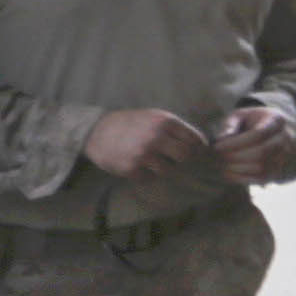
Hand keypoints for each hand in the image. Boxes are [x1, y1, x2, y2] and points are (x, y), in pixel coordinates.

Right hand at [79, 105, 218, 190]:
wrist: (97, 131)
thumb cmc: (129, 123)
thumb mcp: (153, 117)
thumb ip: (174, 128)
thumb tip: (198, 144)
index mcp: (165, 121)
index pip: (194, 139)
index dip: (197, 148)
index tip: (194, 153)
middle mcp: (157, 137)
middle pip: (184, 156)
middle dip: (181, 160)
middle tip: (173, 160)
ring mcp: (144, 154)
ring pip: (168, 170)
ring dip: (163, 169)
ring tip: (152, 163)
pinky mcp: (131, 168)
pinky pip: (149, 178)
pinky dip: (146, 175)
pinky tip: (138, 166)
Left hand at [214, 100, 295, 184]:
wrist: (271, 133)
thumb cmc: (251, 122)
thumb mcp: (240, 116)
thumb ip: (230, 124)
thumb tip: (221, 138)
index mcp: (276, 121)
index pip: (259, 134)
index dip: (236, 142)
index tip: (217, 146)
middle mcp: (285, 139)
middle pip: (261, 152)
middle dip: (235, 156)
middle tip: (218, 156)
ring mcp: (283, 157)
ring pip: (261, 167)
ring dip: (237, 168)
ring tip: (221, 164)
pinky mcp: (277, 171)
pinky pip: (260, 178)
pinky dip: (241, 178)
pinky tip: (228, 173)